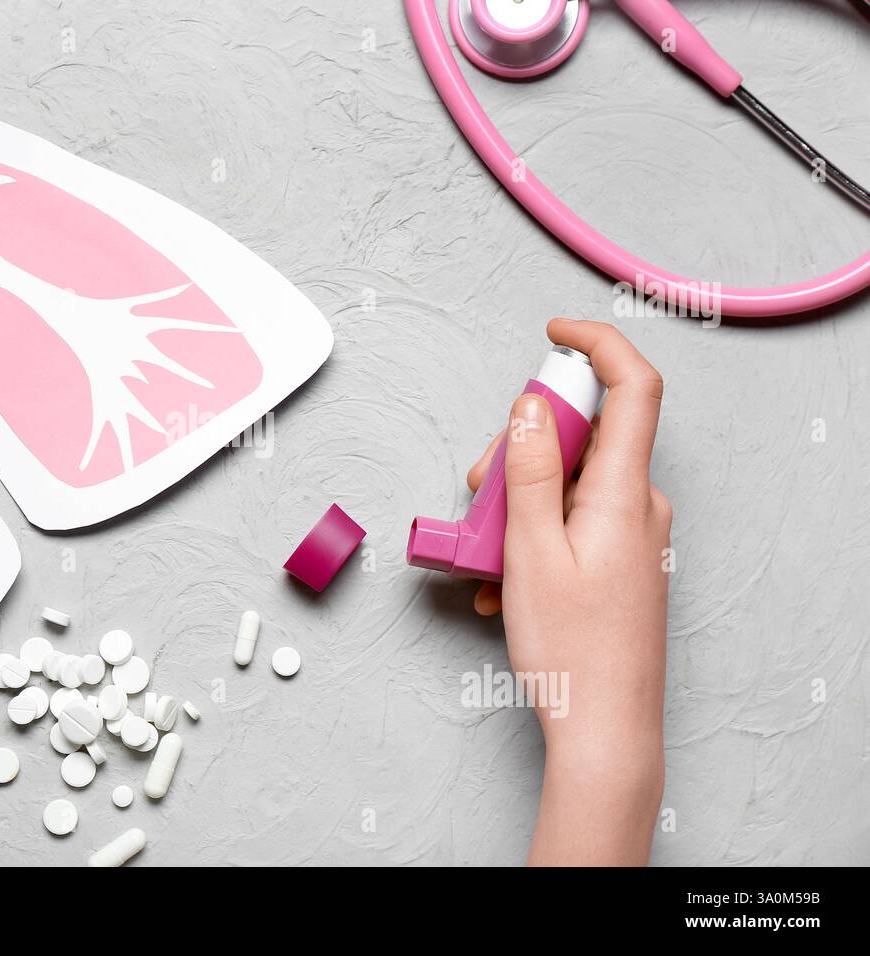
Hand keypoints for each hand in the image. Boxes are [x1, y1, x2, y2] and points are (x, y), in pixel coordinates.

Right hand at [466, 319, 670, 864]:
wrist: (606, 729)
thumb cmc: (571, 649)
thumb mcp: (531, 551)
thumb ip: (530, 471)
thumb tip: (531, 406)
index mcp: (625, 493)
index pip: (633, 387)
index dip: (596, 345)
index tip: (553, 331)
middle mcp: (640, 506)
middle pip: (584, 437)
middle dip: (523, 449)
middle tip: (482, 495)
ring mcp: (633, 535)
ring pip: (569, 482)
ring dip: (519, 502)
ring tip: (487, 557)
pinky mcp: (621, 560)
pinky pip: (572, 522)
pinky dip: (532, 536)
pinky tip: (503, 582)